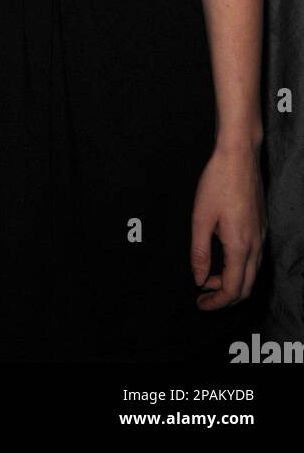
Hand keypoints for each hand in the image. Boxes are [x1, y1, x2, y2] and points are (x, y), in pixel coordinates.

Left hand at [190, 145, 266, 309]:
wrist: (239, 156)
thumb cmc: (217, 183)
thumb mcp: (200, 218)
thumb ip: (200, 252)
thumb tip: (199, 279)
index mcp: (240, 246)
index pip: (233, 289)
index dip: (216, 301)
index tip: (200, 304)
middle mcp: (256, 245)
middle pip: (247, 287)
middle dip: (225, 297)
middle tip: (204, 297)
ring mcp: (261, 235)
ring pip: (252, 273)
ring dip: (232, 281)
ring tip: (208, 276)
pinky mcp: (261, 226)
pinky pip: (254, 258)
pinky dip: (239, 267)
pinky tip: (222, 257)